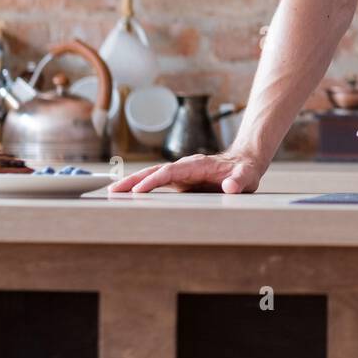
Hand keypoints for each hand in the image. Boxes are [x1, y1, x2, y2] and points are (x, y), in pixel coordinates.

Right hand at [109, 152, 263, 195]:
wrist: (244, 163)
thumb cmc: (245, 170)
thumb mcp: (246, 176)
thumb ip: (239, 181)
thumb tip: (230, 187)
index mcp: (197, 165)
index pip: (170, 171)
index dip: (153, 180)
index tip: (138, 190)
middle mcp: (185, 166)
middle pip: (154, 171)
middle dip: (133, 179)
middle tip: (112, 190)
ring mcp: (181, 173)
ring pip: (152, 175)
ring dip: (132, 182)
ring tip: (112, 192)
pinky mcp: (180, 181)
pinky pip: (157, 182)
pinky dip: (142, 186)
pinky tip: (128, 194)